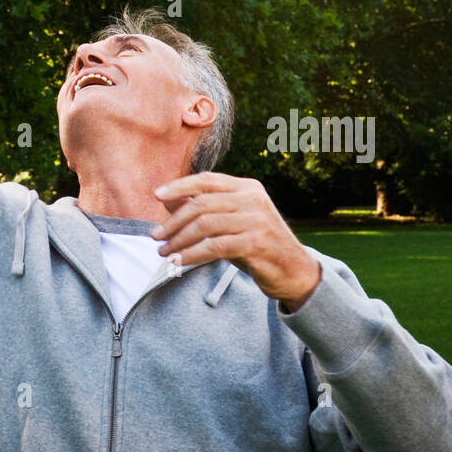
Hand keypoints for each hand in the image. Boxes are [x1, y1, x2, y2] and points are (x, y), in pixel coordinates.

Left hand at [151, 172, 321, 308]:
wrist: (295, 271)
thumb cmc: (258, 245)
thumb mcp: (231, 222)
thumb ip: (204, 210)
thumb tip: (167, 201)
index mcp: (247, 187)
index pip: (207, 180)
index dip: (179, 186)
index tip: (156, 195)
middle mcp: (252, 198)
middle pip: (202, 203)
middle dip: (174, 221)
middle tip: (156, 236)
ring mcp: (256, 219)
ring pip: (205, 225)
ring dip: (179, 240)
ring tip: (165, 252)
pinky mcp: (256, 242)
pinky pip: (215, 246)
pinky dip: (193, 254)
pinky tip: (180, 262)